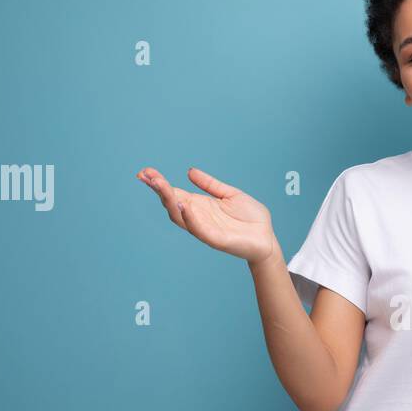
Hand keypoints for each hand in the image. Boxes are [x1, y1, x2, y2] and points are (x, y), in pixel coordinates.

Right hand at [137, 166, 280, 265]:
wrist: (267, 238)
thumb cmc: (250, 219)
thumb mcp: (230, 194)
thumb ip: (210, 184)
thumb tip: (189, 171)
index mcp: (200, 206)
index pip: (174, 193)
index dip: (159, 183)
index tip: (145, 171)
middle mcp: (198, 217)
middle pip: (172, 203)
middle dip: (158, 189)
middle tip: (146, 175)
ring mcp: (205, 228)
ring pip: (180, 216)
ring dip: (169, 201)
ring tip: (159, 185)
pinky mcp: (216, 239)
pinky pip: (199, 229)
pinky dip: (190, 218)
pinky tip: (183, 205)